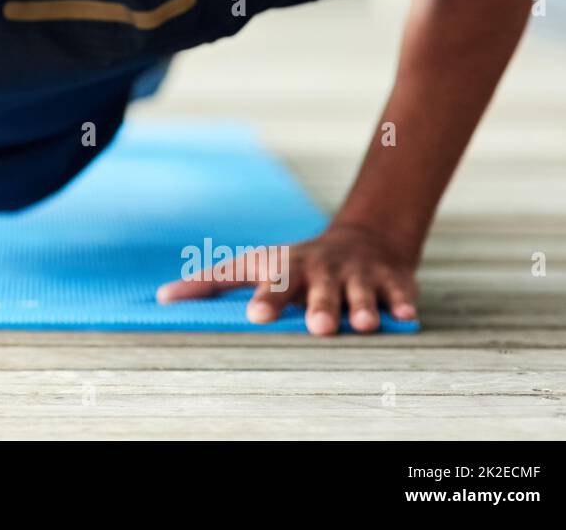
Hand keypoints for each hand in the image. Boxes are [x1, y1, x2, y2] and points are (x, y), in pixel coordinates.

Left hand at [155, 221, 419, 335]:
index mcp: (287, 269)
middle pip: (317, 291)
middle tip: (316, 327)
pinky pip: (398, 294)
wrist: (362, 239)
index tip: (255, 316)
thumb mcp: (254, 265)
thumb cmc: (294, 264)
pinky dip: (401, 304)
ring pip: (359, 294)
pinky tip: (405, 316)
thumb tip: (161, 298)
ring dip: (360, 308)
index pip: (272, 284)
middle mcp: (322, 271)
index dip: (265, 299)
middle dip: (317, 306)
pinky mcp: (393, 282)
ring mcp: (358, 276)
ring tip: (361, 325)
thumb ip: (210, 283)